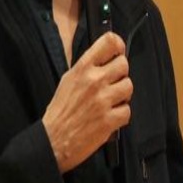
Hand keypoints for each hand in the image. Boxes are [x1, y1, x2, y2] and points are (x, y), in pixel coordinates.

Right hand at [41, 31, 130, 172]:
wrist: (53, 139)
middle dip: (120, 74)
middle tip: (111, 84)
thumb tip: (107, 58)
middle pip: (124, 64)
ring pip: (129, 86)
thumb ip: (87, 69)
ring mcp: (103, 100)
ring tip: (109, 102)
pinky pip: (127, 110)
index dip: (117, 46)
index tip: (118, 51)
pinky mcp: (110, 119)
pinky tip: (108, 117)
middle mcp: (94, 81)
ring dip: (122, 95)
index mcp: (82, 69)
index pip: (109, 43)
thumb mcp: (68, 81)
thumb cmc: (60, 111)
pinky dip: (120, 115)